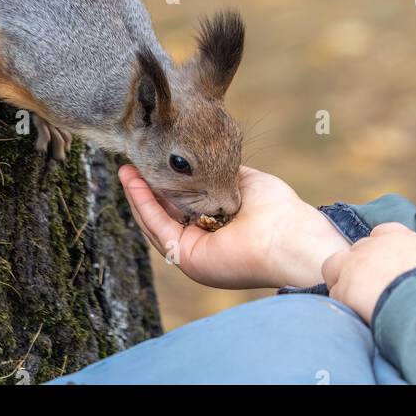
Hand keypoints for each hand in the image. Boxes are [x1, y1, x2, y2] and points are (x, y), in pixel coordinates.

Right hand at [119, 164, 348, 290]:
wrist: (290, 235)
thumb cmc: (278, 209)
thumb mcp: (244, 181)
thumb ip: (221, 173)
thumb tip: (203, 156)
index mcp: (218, 228)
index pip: (183, 206)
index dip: (165, 184)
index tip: (152, 160)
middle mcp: (203, 243)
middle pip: (165, 215)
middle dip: (145, 189)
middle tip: (128, 164)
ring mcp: (194, 253)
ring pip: (157, 223)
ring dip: (139, 196)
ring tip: (125, 171)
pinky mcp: (188, 259)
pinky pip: (160, 229)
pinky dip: (145, 205)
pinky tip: (135, 183)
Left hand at [322, 219, 415, 323]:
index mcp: (400, 237)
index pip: (384, 233)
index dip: (385, 248)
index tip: (392, 264)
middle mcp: (373, 245)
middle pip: (359, 249)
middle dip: (364, 265)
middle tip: (375, 287)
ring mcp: (354, 264)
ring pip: (336, 265)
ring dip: (342, 280)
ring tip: (357, 299)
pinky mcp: (344, 288)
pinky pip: (334, 293)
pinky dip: (341, 304)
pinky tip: (354, 315)